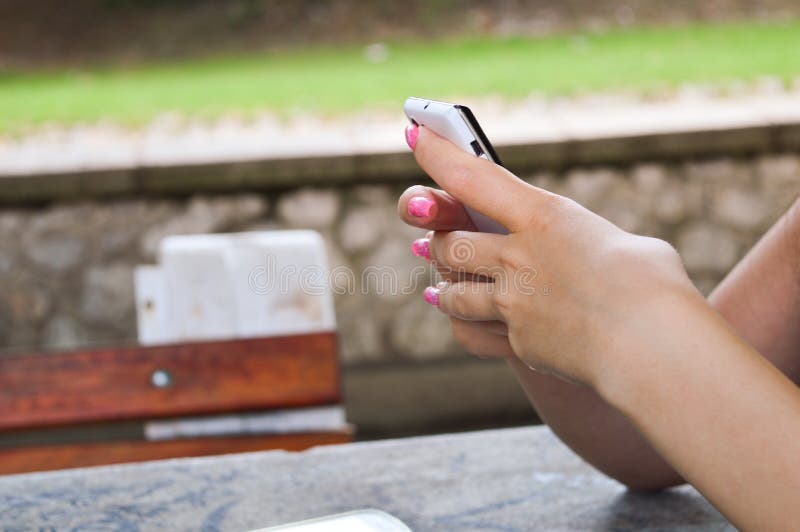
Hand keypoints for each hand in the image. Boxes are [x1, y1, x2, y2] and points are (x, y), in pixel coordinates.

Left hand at [403, 124, 699, 385]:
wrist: (656, 348)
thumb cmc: (656, 286)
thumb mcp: (623, 245)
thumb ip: (585, 246)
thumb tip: (580, 262)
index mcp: (545, 217)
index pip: (473, 176)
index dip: (437, 153)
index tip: (414, 133)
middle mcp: (517, 258)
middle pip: (447, 242)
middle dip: (438, 237)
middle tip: (440, 235)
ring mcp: (512, 303)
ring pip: (449, 290)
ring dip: (444, 284)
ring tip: (441, 281)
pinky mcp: (516, 343)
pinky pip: (468, 332)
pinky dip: (459, 322)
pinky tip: (455, 315)